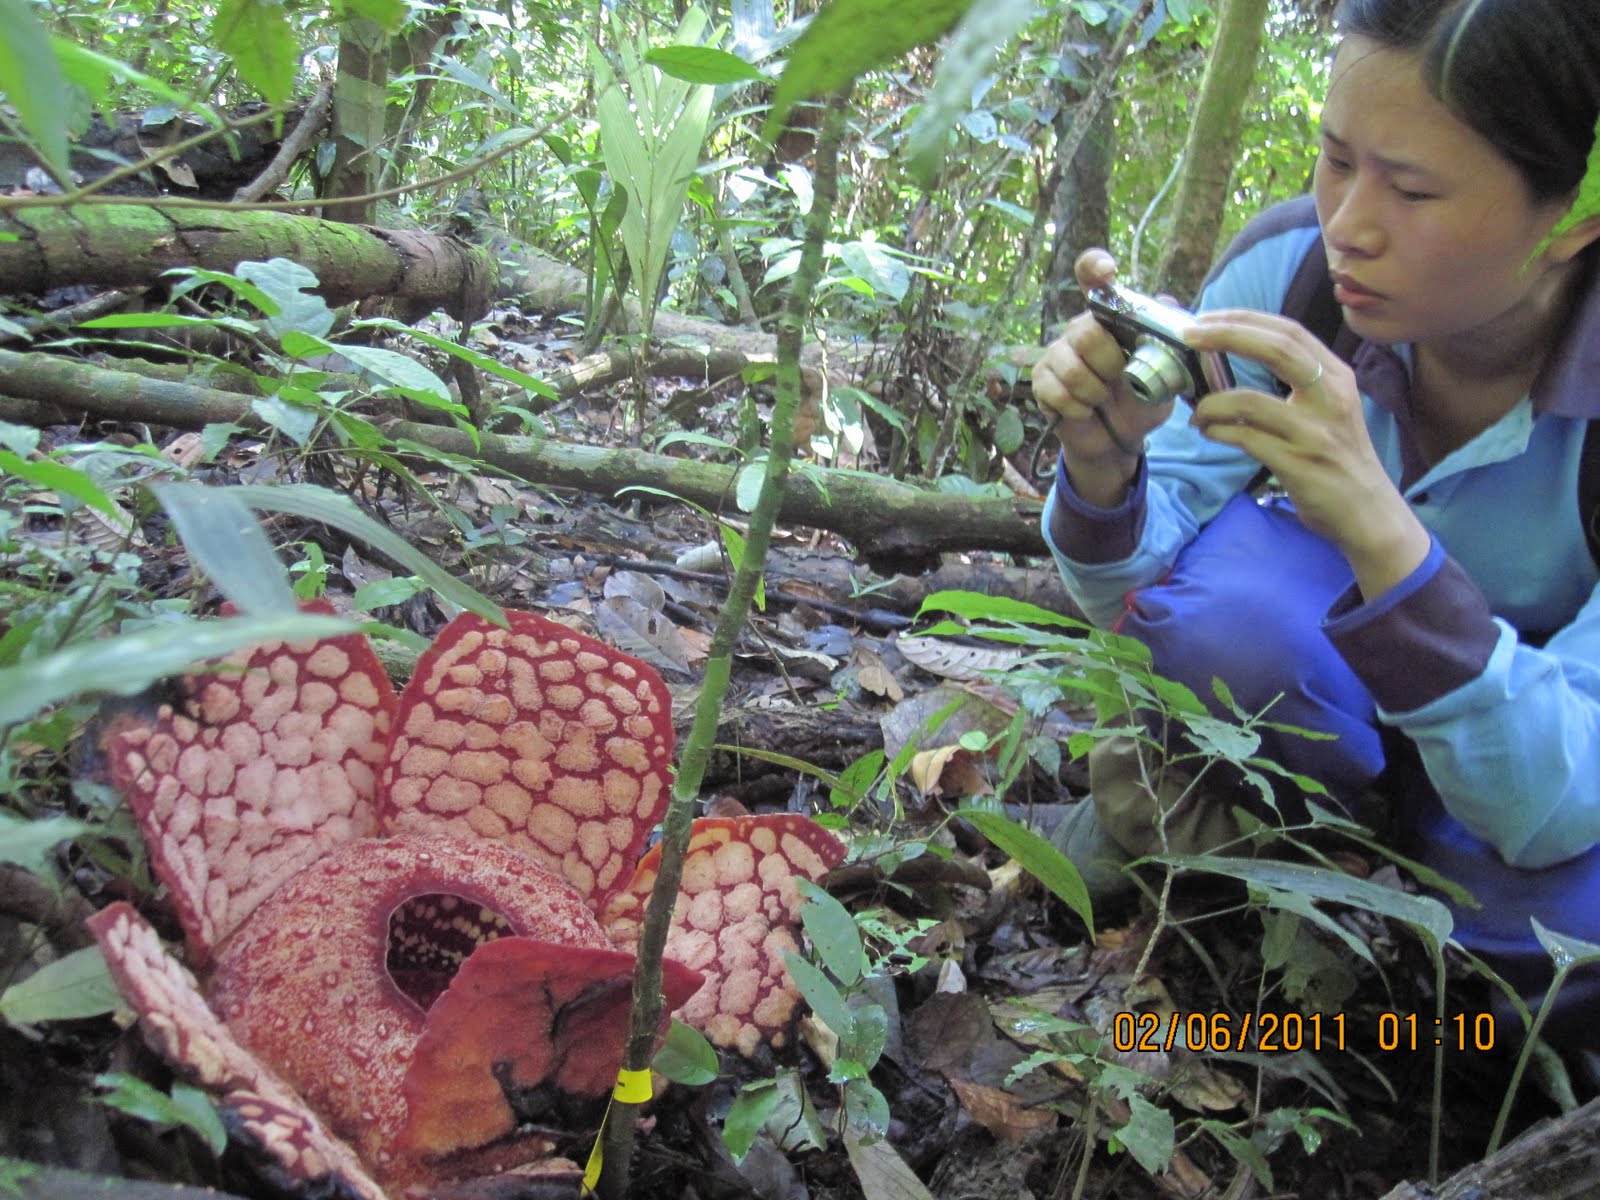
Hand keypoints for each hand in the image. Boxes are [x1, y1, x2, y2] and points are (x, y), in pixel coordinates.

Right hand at [1033, 250, 1176, 504]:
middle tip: (1119, 380)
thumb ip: (1169, 341)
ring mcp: (1057, 354)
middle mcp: (1080, 328)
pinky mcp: (1041, 381)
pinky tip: (1085, 411)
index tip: (1107, 270)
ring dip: (1094, 392)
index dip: (1095, 265)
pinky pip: (1055, 391)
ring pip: (1071, 367)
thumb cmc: (1142, 399)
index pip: (1092, 275)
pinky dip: (1078, 408)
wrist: (1119, 438)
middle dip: (1109, 364)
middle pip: (1086, 332)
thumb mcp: (1168, 373)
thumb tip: (1167, 302)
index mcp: (1109, 317)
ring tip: (1102, 400)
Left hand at [1184, 308, 1430, 597]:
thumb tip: (1238, 356)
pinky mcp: (1299, 464)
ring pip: (1251, 401)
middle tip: (1189, 336)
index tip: (1206, 318)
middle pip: (1276, 348)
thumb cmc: (1340, 460)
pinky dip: (1219, 432)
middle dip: (1226, 335)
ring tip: (1197, 412)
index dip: (1244, 319)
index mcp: (1336, 378)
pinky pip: (1247, 439)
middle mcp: (1331, 397)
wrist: (1369, 513)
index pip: (1289, 331)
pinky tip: (1209, 432)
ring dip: (1212, 403)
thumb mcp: (1329, 409)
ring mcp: (1315, 432)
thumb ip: (1297, 382)